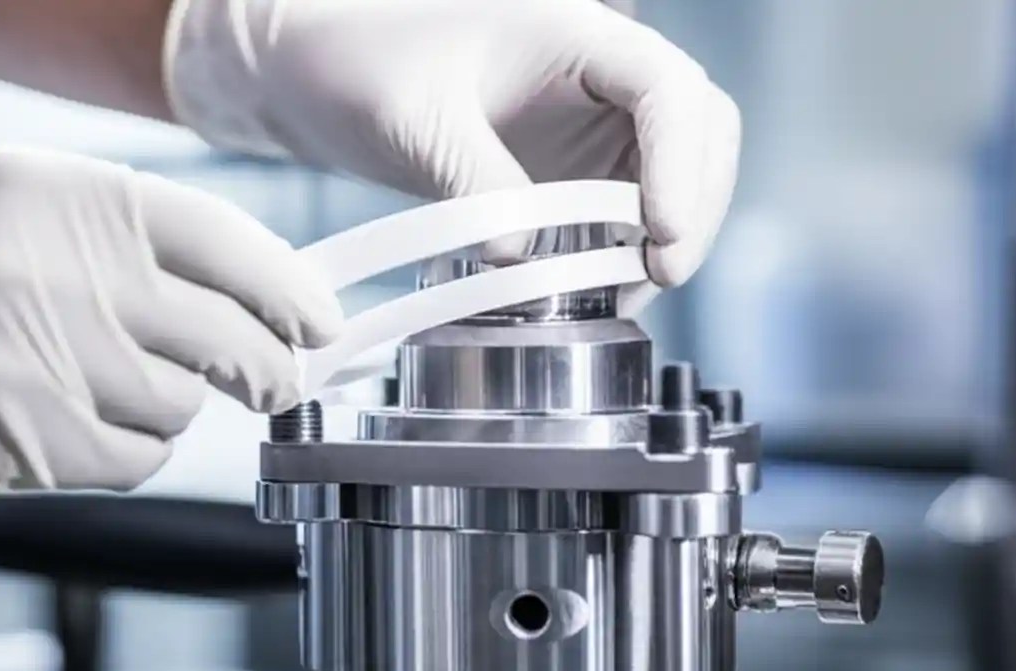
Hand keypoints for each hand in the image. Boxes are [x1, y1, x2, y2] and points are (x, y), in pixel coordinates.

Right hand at [0, 149, 340, 498]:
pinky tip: (69, 423)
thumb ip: (122, 239)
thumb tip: (240, 292)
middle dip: (262, 369)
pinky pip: (133, 458)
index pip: (229, 242)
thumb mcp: (10, 201)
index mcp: (67, 194)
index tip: (320, 322)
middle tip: (268, 380)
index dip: (292, 290)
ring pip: (180, 408)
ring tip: (90, 383)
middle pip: (230, 338)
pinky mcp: (22, 438)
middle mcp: (64, 269)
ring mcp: (43, 356)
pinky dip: (123, 450)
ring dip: (163, 407)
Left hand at [166, 0, 740, 285]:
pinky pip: (620, 206)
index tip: (660, 233)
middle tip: (657, 274)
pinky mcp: (565, 163)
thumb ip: (475, 183)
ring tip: (625, 290)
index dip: (682, 163)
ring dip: (664, 233)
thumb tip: (521, 259)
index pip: (668, 89)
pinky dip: (621, 248)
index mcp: (575, 34)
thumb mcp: (415, 119)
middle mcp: (597, 73)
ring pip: (671, 172)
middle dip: (694, 204)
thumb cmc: (358, 59)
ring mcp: (586, 118)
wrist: (317, 68)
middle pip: (698, 129)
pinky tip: (596, 284)